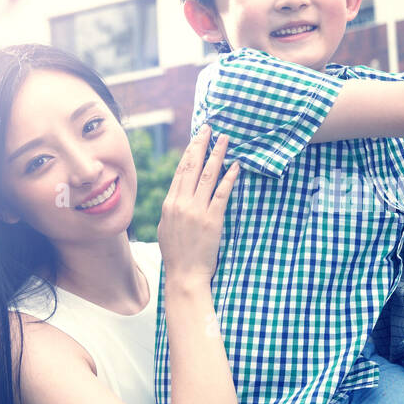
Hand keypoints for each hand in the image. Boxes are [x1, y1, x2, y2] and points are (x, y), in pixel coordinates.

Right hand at [156, 124, 239, 283]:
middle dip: (201, 144)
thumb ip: (173, 209)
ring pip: (208, 176)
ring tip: (225, 140)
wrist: (185, 275)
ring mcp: (196, 211)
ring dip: (217, 155)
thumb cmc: (177, 255)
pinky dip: (229, 178)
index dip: (190, 152)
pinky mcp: (212, 220)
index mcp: (169, 204)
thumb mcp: (167, 228)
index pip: (181, 171)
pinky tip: (236, 166)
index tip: (197, 137)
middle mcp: (181, 203)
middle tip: (210, 128)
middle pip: (192, 167)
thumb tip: (178, 195)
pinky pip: (222, 194)